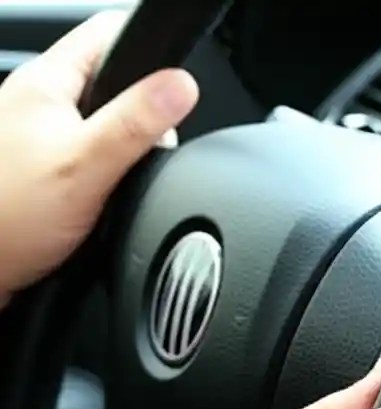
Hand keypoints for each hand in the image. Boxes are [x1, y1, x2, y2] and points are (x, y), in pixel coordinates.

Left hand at [0, 11, 198, 308]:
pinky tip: (108, 193)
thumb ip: (136, 122)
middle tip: (147, 149)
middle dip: (146, 111)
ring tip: (122, 177)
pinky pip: (93, 152)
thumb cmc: (10, 220)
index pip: (108, 33)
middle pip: (114, 80)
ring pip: (106, 120)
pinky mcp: (44, 166)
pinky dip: (110, 168)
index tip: (177, 82)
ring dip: (128, 144)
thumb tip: (181, 85)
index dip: (150, 50)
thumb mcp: (87, 165)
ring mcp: (39, 133)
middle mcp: (38, 100)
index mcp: (45, 83)